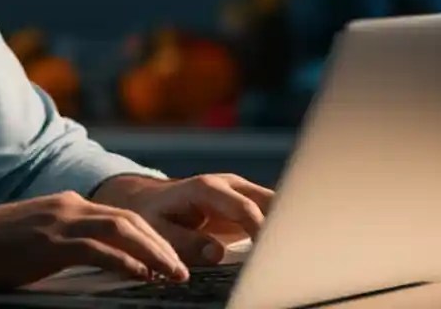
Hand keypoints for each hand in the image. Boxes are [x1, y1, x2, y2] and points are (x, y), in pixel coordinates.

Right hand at [0, 190, 190, 289]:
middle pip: (131, 218)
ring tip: (173, 274)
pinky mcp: (50, 243)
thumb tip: (99, 262)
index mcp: (68, 204)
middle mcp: (70, 206)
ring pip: (122, 229)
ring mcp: (60, 221)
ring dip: (153, 252)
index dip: (151, 235)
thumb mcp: (37, 238)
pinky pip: (98, 250)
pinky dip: (124, 261)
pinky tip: (141, 275)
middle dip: (163, 243)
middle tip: (184, 268)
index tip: (171, 257)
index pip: (122, 215)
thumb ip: (67, 243)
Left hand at [91, 173, 274, 267]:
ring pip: (276, 204)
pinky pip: (272, 212)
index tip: (271, 255)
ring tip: (292, 252)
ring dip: (286, 225)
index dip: (262, 231)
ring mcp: (241, 191)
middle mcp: (229, 184)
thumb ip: (186, 243)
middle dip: (284, 225)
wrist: (148, 199)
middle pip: (270, 201)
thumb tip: (217, 253)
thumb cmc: (153, 215)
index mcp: (208, 189)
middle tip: (291, 253)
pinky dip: (281, 227)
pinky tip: (285, 247)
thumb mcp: (159, 230)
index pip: (245, 209)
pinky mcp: (247, 201)